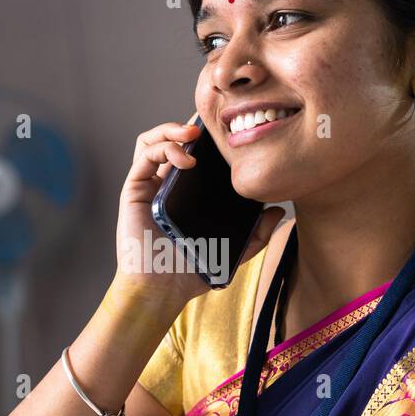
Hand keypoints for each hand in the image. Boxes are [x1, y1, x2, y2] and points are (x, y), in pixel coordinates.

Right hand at [116, 113, 284, 306]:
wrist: (162, 289)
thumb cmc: (191, 272)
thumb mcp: (234, 251)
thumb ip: (257, 234)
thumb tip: (279, 211)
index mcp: (186, 194)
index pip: (193, 155)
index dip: (207, 139)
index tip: (228, 133)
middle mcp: (166, 184)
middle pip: (172, 140)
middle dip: (190, 125)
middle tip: (211, 125)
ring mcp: (149, 185)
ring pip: (153, 140)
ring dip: (172, 129)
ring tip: (194, 133)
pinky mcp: (135, 188)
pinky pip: (144, 154)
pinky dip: (164, 147)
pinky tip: (185, 160)